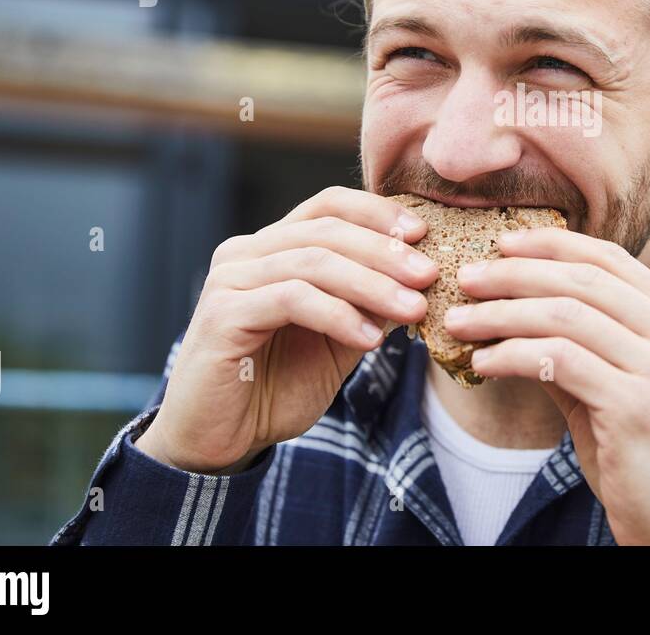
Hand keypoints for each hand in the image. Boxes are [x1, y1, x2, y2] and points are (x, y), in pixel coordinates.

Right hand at [137, 187, 435, 474]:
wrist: (220, 441)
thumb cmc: (276, 387)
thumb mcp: (338, 339)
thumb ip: (367, 304)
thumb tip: (420, 274)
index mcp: (271, 248)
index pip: (328, 207)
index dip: (377, 212)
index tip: (422, 233)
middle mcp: (245, 253)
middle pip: (326, 231)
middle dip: (385, 251)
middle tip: (429, 275)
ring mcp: (230, 280)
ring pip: (313, 262)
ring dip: (371, 284)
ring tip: (413, 310)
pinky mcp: (223, 314)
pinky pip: (292, 300)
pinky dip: (339, 315)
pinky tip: (371, 338)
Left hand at [445, 227, 649, 544]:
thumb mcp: (620, 393)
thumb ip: (581, 352)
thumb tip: (514, 319)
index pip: (611, 260)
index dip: (552, 245)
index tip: (503, 244)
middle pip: (583, 279)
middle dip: (515, 273)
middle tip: (465, 278)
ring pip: (566, 315)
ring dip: (501, 313)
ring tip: (459, 321)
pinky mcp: (636, 405)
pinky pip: (558, 362)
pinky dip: (512, 354)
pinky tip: (483, 363)